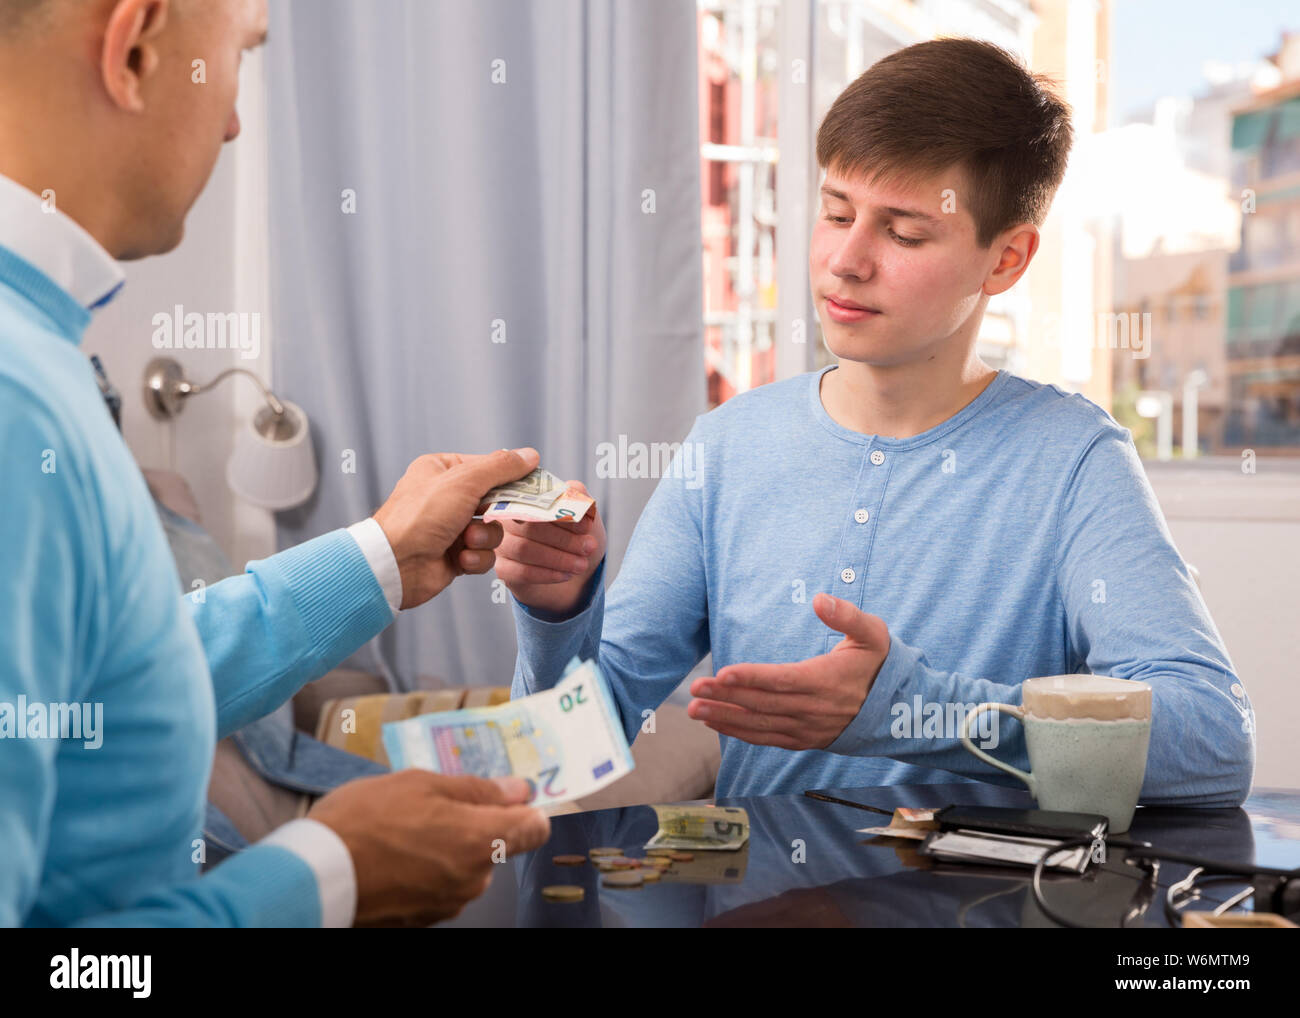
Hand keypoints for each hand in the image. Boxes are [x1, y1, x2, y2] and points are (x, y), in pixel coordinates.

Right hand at [308, 770, 550, 926]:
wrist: (313, 877)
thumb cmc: (364, 821)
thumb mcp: (421, 784)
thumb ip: (477, 789)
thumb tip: (520, 790)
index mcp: (481, 840)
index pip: (536, 828)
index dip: (526, 808)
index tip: (508, 796)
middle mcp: (474, 878)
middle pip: (496, 845)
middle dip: (473, 825)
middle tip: (429, 807)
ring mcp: (449, 903)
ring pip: (466, 866)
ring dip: (446, 848)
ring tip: (403, 832)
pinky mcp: (424, 919)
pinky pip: (440, 886)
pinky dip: (426, 871)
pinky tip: (394, 857)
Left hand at [372, 447, 539, 609]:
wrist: (396, 565)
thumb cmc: (421, 515)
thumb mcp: (464, 481)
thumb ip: (500, 467)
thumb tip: (529, 455)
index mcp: (442, 470)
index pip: (488, 467)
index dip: (510, 478)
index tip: (531, 486)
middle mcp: (446, 497)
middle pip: (494, 501)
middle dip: (495, 513)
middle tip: (495, 514)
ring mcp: (451, 527)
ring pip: (492, 530)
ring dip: (483, 537)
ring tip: (465, 540)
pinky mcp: (455, 555)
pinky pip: (483, 554)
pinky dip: (475, 557)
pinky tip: (459, 558)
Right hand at [492, 481, 605, 616]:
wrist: (575, 565)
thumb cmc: (576, 534)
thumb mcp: (583, 512)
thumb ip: (578, 496)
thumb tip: (572, 494)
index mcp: (524, 494)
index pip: (536, 500)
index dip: (562, 514)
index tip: (587, 526)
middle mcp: (506, 515)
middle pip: (528, 526)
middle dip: (563, 539)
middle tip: (588, 547)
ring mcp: (501, 542)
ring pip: (523, 549)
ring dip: (557, 559)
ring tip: (581, 564)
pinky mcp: (503, 567)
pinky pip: (519, 572)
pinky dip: (546, 574)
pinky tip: (565, 575)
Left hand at [687, 593, 889, 749]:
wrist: (898, 710)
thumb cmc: (879, 664)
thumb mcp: (873, 633)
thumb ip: (847, 615)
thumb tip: (820, 599)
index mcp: (825, 681)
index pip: (781, 680)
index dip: (750, 678)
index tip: (722, 673)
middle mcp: (813, 709)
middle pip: (762, 705)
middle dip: (726, 697)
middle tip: (694, 691)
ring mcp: (806, 728)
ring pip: (760, 725)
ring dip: (725, 718)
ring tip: (695, 711)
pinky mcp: (803, 739)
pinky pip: (767, 738)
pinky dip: (740, 733)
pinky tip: (716, 724)